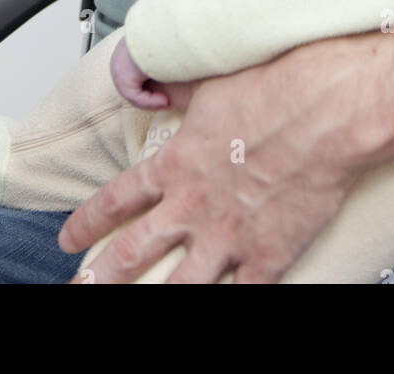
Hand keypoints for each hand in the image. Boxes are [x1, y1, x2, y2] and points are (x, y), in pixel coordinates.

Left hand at [57, 37, 368, 283]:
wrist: (326, 111)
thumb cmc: (275, 88)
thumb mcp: (211, 84)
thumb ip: (179, 93)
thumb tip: (155, 86)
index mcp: (176, 164)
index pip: (115, 200)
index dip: (86, 223)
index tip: (68, 240)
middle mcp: (193, 206)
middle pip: (131, 252)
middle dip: (99, 278)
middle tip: (78, 290)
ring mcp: (228, 237)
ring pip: (177, 286)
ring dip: (152, 299)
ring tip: (131, 311)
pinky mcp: (267, 256)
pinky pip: (240, 295)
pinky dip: (226, 301)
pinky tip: (218, 306)